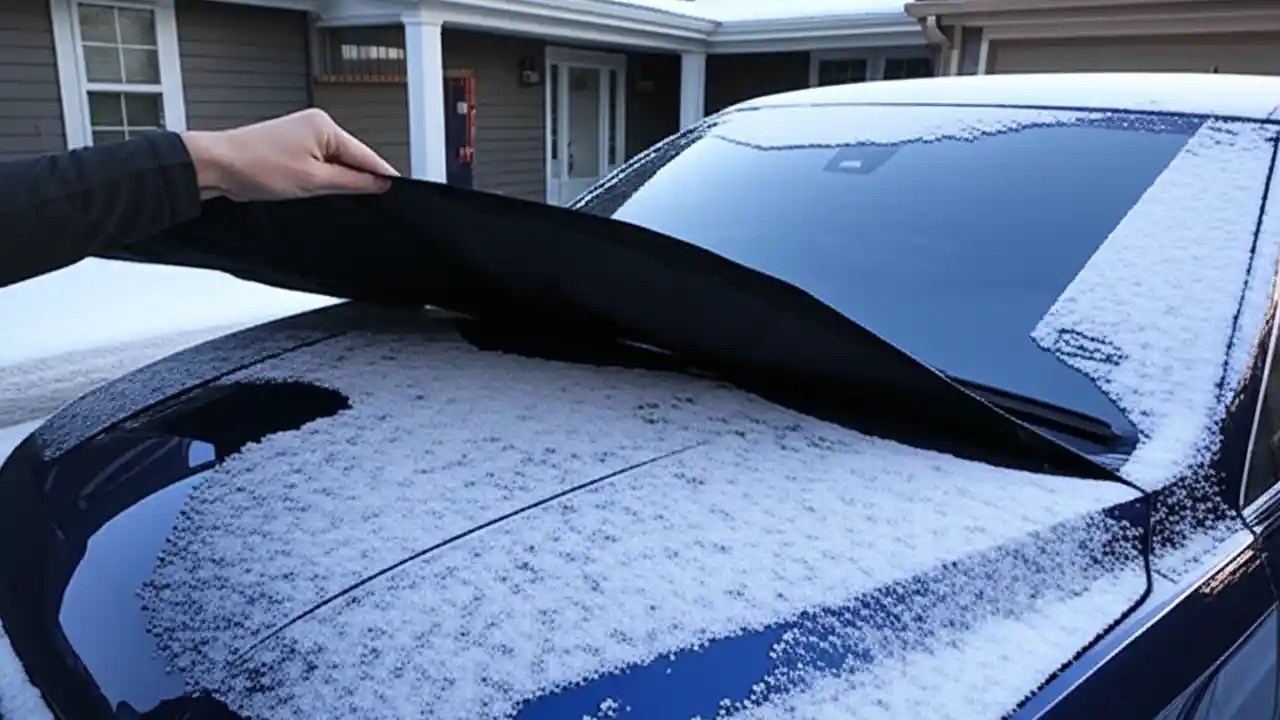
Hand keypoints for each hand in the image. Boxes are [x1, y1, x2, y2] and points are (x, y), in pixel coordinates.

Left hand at [181, 108, 399, 201]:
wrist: (216, 166)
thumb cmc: (255, 167)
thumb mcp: (313, 181)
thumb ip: (351, 182)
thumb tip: (378, 183)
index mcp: (325, 126)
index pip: (366, 155)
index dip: (382, 176)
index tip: (398, 191)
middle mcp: (315, 124)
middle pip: (351, 158)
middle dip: (356, 180)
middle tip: (366, 204)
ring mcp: (302, 134)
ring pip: (334, 163)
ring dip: (335, 181)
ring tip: (330, 197)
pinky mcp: (290, 146)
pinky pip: (317, 164)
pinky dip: (320, 178)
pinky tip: (314, 191)